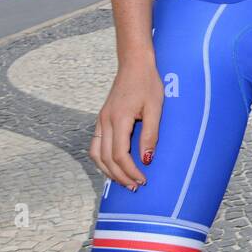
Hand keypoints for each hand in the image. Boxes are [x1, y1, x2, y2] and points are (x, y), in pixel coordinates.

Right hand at [89, 56, 161, 191]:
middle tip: (134, 187)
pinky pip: (96, 145)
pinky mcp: (102, 118)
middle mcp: (105, 121)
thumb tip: (146, 159)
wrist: (134, 63)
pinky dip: (103, 160)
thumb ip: (151, 134)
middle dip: (119, 176)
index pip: (119, 155)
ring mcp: (100, 120)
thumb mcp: (155, 108)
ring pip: (96, 154)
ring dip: (108, 171)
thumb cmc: (148, 83)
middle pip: (106, 158)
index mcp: (118, 119)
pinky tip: (114, 166)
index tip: (142, 180)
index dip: (130, 171)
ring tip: (123, 181)